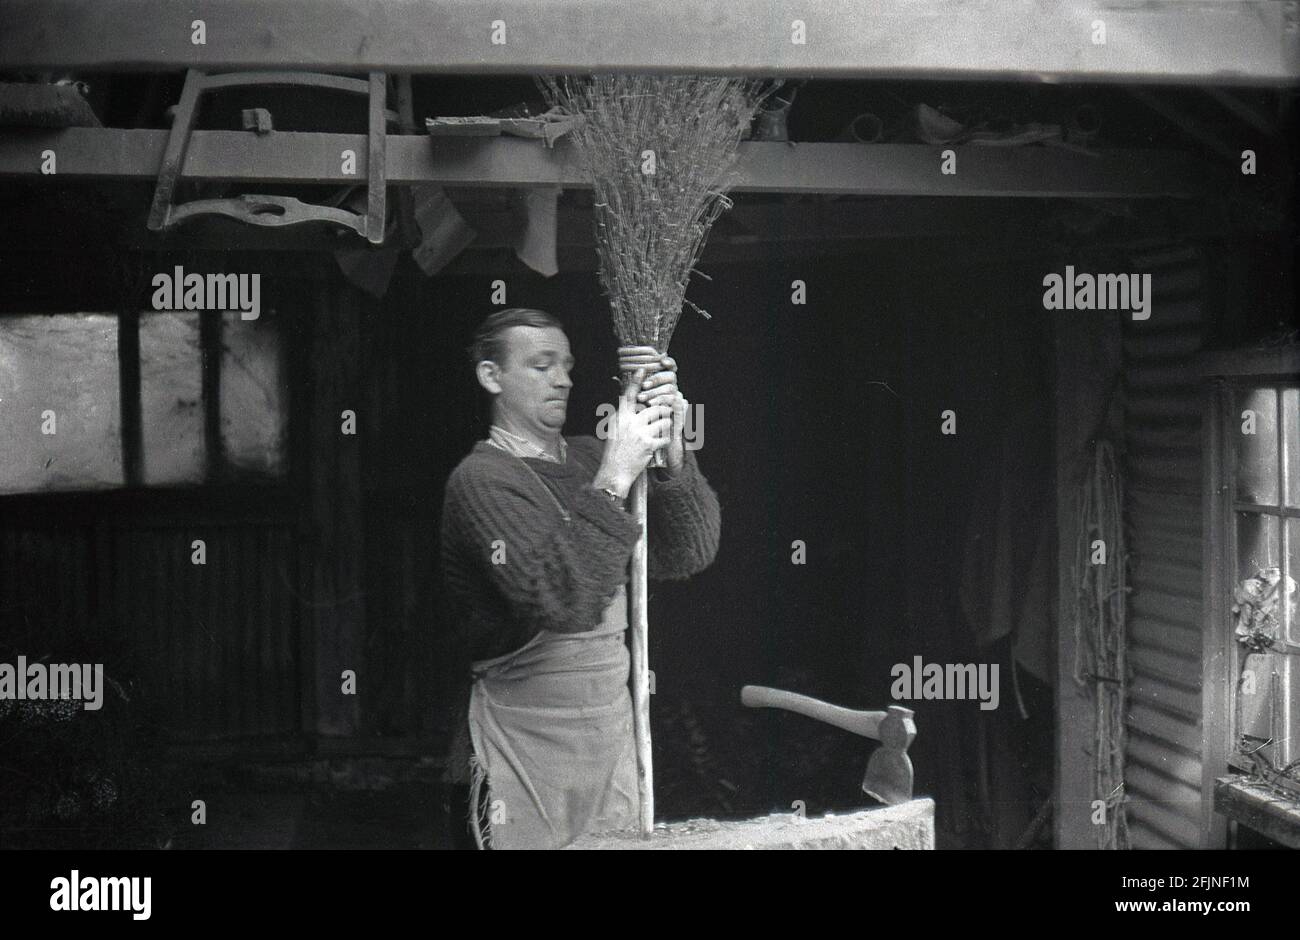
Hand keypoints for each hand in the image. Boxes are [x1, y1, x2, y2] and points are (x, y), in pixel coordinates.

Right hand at [593, 367, 673, 496]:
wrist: (614, 472)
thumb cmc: (614, 452)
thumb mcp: (614, 429)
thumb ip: (623, 416)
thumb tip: (628, 401)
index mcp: (621, 417)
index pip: (630, 395)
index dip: (636, 381)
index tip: (642, 369)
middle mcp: (630, 422)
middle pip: (654, 408)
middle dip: (663, 411)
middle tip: (665, 414)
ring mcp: (640, 433)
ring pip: (663, 421)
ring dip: (665, 426)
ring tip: (661, 431)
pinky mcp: (649, 445)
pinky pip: (665, 437)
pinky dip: (664, 441)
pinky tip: (658, 445)